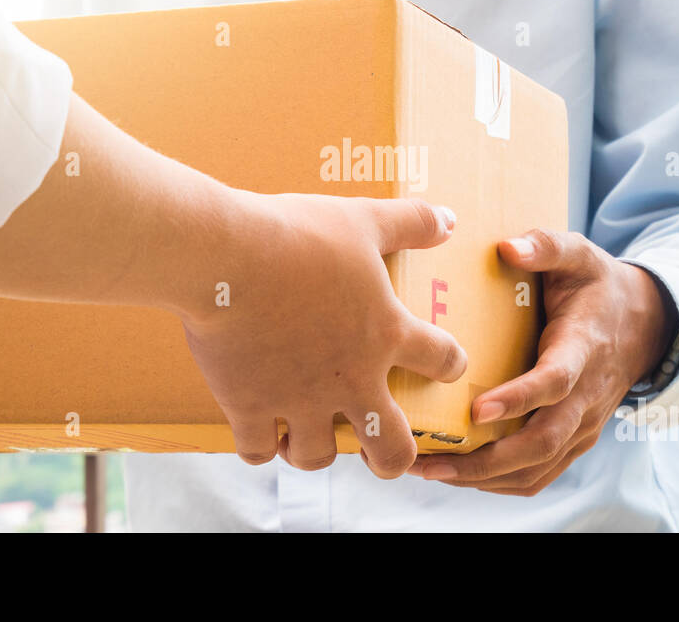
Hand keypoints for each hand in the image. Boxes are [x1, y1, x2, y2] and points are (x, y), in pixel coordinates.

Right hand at [180, 191, 467, 478]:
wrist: (228, 255)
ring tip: (306, 435)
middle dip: (392, 458)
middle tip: (381, 450)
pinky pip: (257, 451)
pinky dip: (259, 447)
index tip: (447, 365)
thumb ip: (410, 222)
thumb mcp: (363, 219)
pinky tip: (259, 432)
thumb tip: (450, 219)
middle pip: (390, 448)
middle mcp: (350, 379)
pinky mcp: (248, 405)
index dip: (450, 364)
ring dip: (315, 449)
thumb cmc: (299, 234)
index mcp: (385, 333)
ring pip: (317, 456)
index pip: (441, 360)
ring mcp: (298, 399)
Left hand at [408, 229, 676, 495]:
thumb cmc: (596, 286)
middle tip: (434, 460)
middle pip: (543, 440)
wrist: (643, 325)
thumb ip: (546, 245)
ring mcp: (582, 424)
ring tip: (431, 471)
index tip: (477, 410)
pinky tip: (457, 475)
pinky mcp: (574, 440)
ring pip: (537, 467)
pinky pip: (538, 474)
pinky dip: (498, 483)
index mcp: (583, 348)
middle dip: (487, 459)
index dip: (519, 398)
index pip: (555, 381)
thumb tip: (507, 247)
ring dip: (484, 477)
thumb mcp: (578, 254)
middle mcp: (586, 396)